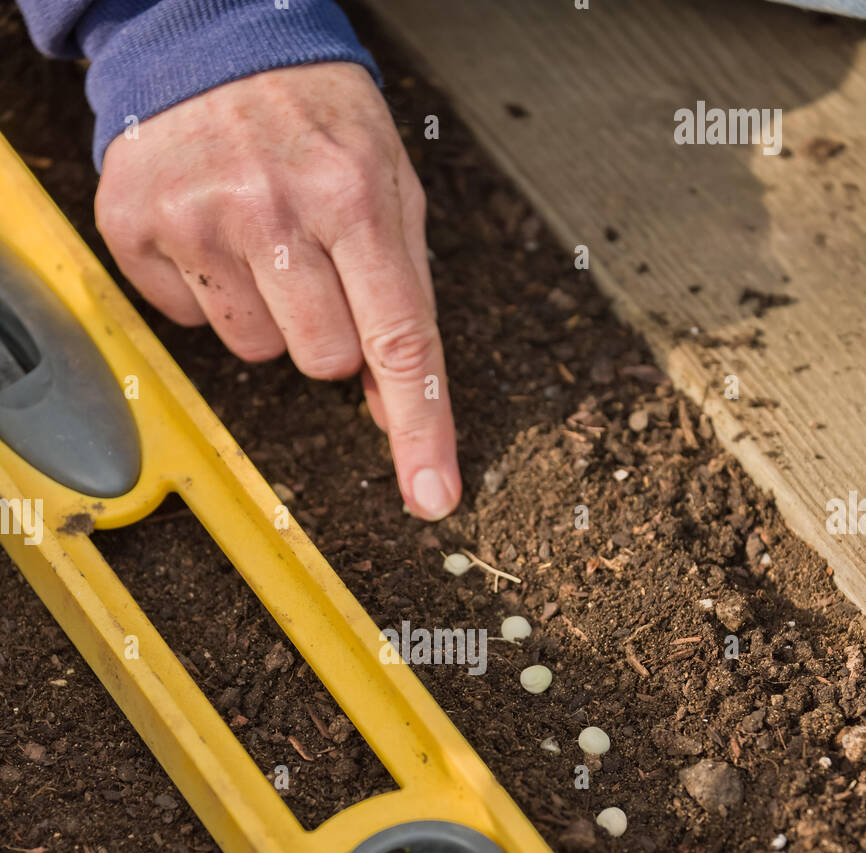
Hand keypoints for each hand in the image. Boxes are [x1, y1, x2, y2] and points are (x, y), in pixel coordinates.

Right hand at [95, 64, 459, 519]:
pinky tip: (215, 235)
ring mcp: (198, 219)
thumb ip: (403, 297)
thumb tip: (398, 410)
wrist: (209, 39)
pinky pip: (194, 324)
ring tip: (261, 240)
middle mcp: (272, 207)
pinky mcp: (138, 230)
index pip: (398, 339)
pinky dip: (211, 292)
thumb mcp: (387, 185)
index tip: (432, 495)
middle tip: (314, 261)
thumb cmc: (313, 118)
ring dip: (268, 313)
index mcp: (353, 193)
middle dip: (330, 329)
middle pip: (323, 361)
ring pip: (258, 352)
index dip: (420, 428)